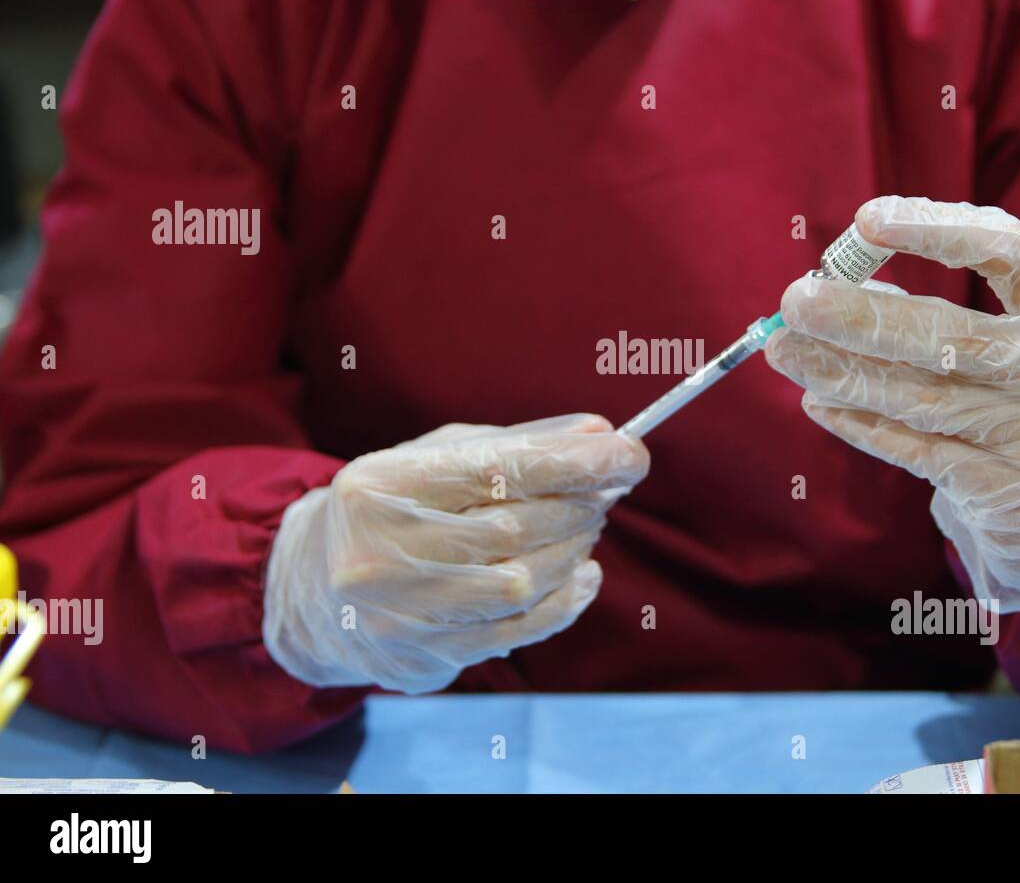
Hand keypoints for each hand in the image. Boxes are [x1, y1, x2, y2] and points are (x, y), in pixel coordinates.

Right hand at [263, 413, 648, 690]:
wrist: (312, 592)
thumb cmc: (391, 509)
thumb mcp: (436, 458)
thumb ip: (517, 445)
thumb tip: (602, 437)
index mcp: (381, 487)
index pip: (497, 469)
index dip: (574, 462)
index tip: (630, 452)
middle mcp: (383, 555)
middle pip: (516, 527)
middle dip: (580, 503)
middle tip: (609, 487)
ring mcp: (402, 615)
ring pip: (523, 581)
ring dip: (575, 548)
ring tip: (586, 524)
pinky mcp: (425, 658)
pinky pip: (520, 629)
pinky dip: (566, 599)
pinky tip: (581, 573)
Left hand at [766, 197, 1019, 611]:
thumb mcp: (1014, 349)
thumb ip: (942, 315)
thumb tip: (840, 286)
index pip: (1014, 252)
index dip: (940, 228)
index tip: (867, 220)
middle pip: (952, 335)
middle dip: (862, 316)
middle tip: (796, 301)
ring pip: (921, 396)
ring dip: (841, 370)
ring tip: (785, 350)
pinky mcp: (1003, 491)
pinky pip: (914, 449)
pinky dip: (860, 423)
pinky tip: (819, 401)